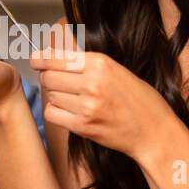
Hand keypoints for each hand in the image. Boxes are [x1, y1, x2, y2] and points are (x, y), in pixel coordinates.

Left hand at [30, 46, 174, 158]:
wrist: (153, 131)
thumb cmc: (139, 100)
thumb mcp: (118, 71)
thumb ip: (90, 64)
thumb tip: (58, 57)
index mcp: (101, 63)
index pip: (58, 58)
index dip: (41, 59)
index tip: (35, 60)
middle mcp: (92, 82)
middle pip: (49, 77)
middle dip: (50, 78)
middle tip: (59, 83)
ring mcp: (86, 106)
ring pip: (51, 95)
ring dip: (57, 96)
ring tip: (74, 100)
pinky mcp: (83, 126)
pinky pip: (53, 114)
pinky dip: (56, 112)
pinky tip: (68, 112)